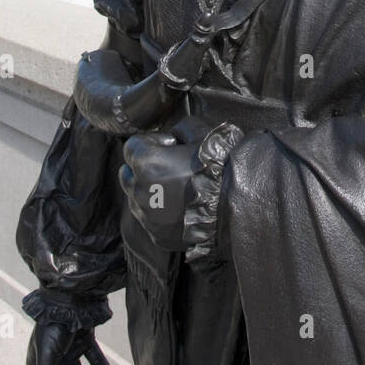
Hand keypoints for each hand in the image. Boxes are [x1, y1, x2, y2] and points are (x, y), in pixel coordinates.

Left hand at [119, 120, 207, 249]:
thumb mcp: (201, 133)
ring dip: (148, 190)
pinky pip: (149, 219)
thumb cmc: (218, 165)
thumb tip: (175, 136)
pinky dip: (159, 211)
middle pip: (127, 173)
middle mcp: (140, 190)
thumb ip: (180, 129)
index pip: (131, 146)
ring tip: (175, 188)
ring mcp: (147, 216)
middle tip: (168, 166)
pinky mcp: (157, 234)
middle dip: (142, 167)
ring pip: (135, 197)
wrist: (237, 204)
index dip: (151, 142)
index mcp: (146, 162)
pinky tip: (181, 207)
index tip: (170, 146)